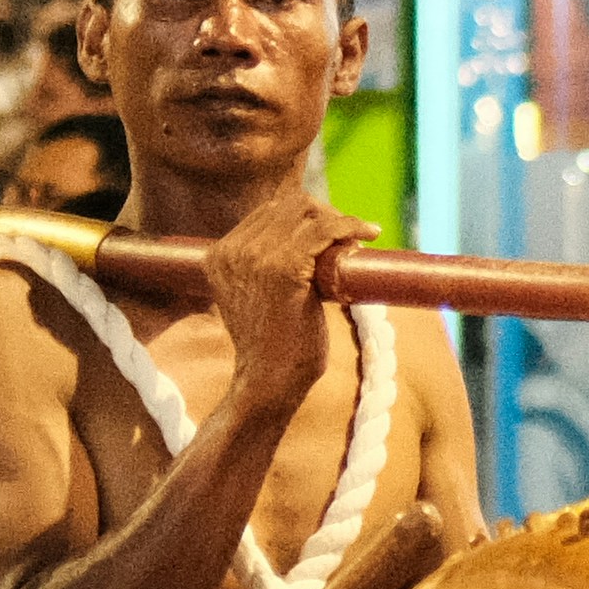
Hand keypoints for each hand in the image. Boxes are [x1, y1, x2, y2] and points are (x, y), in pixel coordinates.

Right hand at [207, 183, 357, 415]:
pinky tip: (369, 234)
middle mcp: (232, 251)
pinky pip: (324, 230)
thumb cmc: (275, 346)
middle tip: (349, 237)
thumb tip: (312, 243)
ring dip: (340, 221)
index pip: (269, 211)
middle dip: (325, 214)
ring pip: (308, 212)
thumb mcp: (260, 296)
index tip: (333, 232)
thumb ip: (268, 266)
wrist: (269, 382)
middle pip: (289, 205)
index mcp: (219, 255)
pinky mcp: (283, 268)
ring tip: (358, 239)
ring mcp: (255, 257)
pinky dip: (350, 226)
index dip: (306, 215)